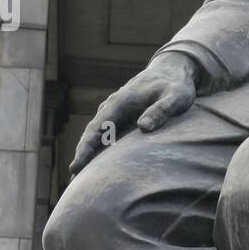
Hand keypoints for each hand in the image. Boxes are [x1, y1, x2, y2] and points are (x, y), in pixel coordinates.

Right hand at [69, 53, 199, 175]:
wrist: (171, 71)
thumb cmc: (175, 86)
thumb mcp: (175, 97)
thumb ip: (161, 111)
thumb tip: (143, 128)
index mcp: (120, 102)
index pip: (97, 128)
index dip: (86, 148)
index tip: (77, 165)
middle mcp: (112, 107)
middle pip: (92, 134)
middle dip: (82, 155)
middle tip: (74, 177)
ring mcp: (115, 112)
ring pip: (97, 135)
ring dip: (88, 153)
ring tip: (80, 177)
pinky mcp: (121, 118)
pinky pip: (107, 134)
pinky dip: (99, 149)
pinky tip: (98, 166)